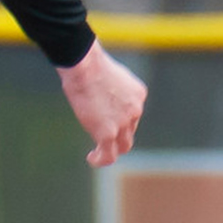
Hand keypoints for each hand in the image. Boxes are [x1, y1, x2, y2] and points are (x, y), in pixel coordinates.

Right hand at [56, 40, 145, 166]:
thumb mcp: (107, 73)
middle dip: (118, 135)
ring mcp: (123, 123)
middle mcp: (135, 110)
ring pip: (122, 145)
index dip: (118, 117)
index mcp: (138, 94)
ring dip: (111, 149)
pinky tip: (91, 158)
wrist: (85, 65)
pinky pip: (108, 155)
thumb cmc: (88, 63)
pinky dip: (101, 159)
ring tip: (98, 152)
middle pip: (130, 131)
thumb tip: (97, 90)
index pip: (131, 113)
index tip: (103, 116)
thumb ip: (109, 86)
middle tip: (103, 136)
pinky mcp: (107, 133)